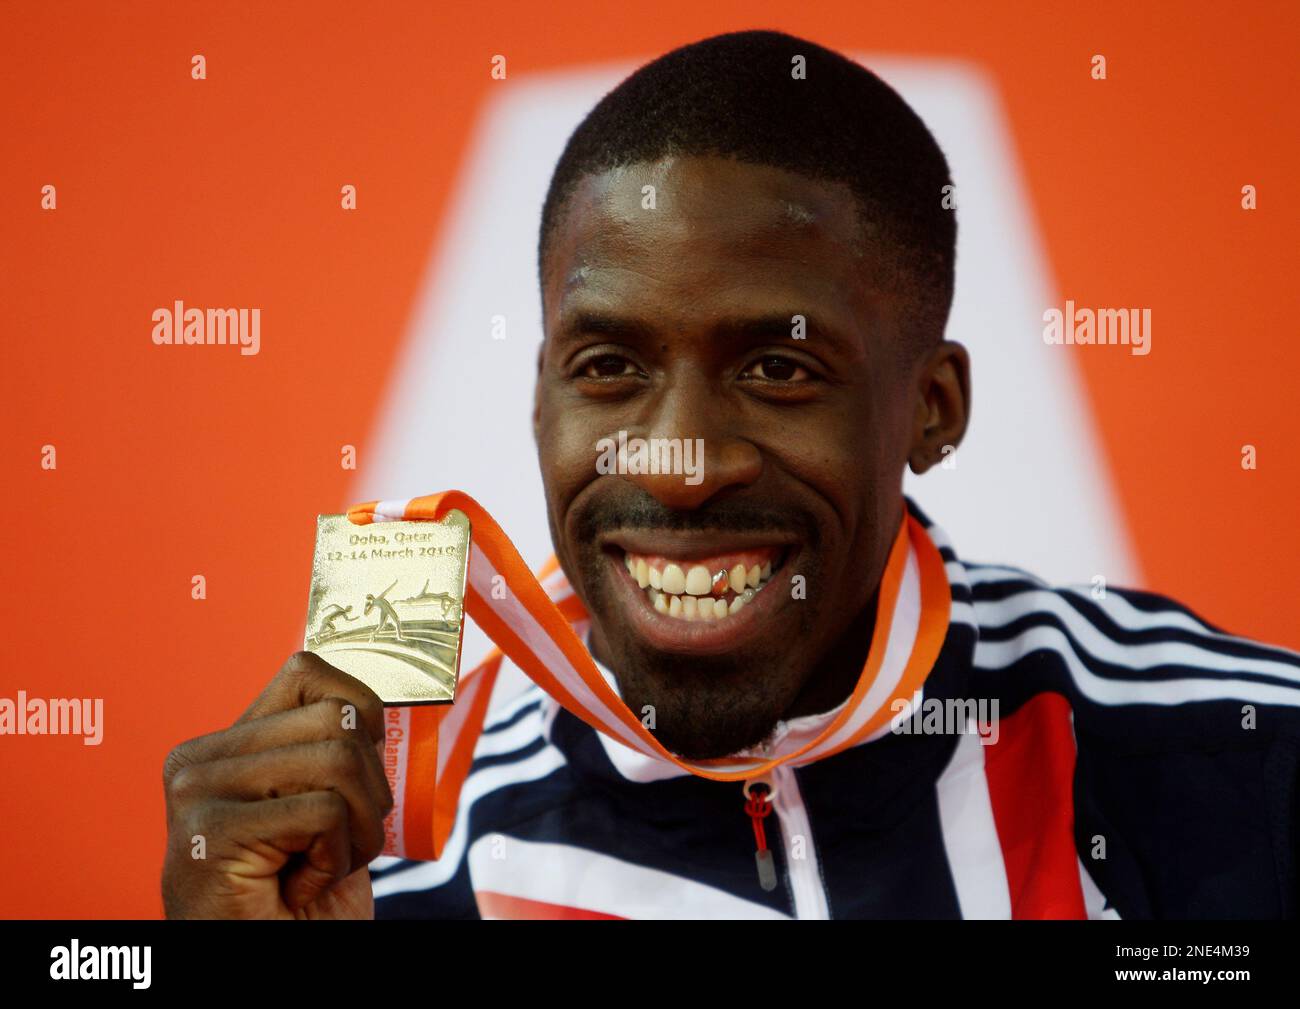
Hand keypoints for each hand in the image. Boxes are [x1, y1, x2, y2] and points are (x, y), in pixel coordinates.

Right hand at [161, 651, 392, 918]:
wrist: (270, 967)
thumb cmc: (300, 900)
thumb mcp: (325, 804)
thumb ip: (335, 748)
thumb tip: (380, 703)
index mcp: (226, 744)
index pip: (310, 673)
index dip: (362, 718)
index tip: (358, 776)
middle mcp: (199, 758)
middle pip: (338, 717)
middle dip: (370, 788)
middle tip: (339, 840)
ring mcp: (198, 792)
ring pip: (338, 760)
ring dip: (358, 828)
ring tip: (321, 864)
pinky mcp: (212, 831)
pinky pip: (324, 812)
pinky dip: (335, 859)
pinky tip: (300, 886)